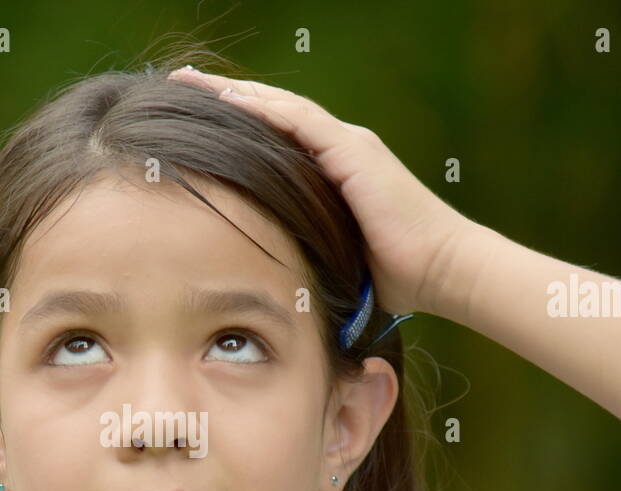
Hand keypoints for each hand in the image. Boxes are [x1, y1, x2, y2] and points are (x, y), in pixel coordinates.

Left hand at [167, 65, 475, 316]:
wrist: (440, 270)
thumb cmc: (395, 276)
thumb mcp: (335, 257)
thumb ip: (305, 251)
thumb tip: (269, 277)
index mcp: (334, 170)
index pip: (277, 136)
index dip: (236, 123)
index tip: (194, 119)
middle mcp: (340, 148)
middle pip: (273, 112)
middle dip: (226, 96)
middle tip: (181, 83)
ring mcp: (348, 145)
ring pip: (282, 107)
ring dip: (236, 93)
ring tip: (193, 83)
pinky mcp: (354, 152)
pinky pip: (301, 121)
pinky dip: (264, 108)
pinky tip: (230, 99)